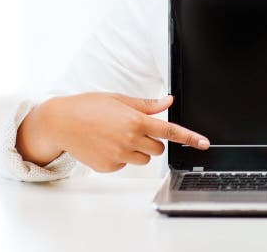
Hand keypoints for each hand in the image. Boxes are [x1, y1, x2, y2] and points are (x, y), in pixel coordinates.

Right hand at [16, 93, 208, 171]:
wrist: (61, 122)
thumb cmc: (90, 107)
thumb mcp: (120, 99)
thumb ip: (147, 105)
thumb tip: (168, 100)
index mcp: (136, 121)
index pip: (170, 131)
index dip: (190, 138)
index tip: (204, 143)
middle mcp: (130, 139)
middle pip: (158, 148)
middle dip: (152, 141)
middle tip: (134, 130)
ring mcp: (119, 156)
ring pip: (143, 159)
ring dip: (138, 150)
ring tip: (117, 136)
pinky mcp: (108, 167)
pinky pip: (125, 165)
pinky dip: (120, 158)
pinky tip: (106, 145)